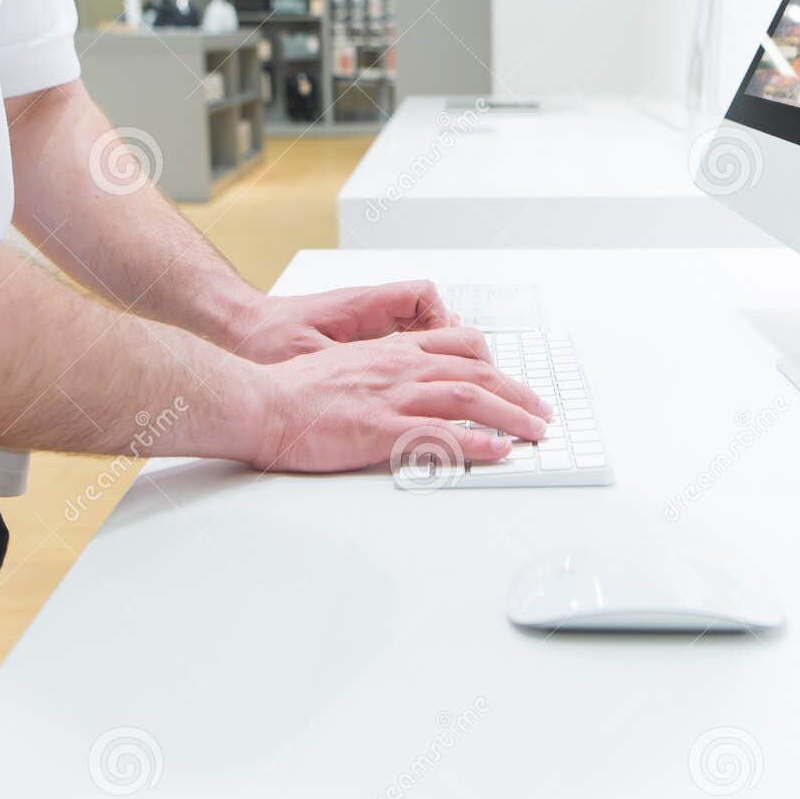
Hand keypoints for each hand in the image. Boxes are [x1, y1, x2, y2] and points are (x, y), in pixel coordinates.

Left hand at [227, 281, 458, 363]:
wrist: (237, 328)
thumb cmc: (264, 336)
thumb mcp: (308, 353)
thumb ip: (350, 363)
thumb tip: (381, 377)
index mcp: (362, 305)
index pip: (422, 295)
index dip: (441, 319)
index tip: (444, 349)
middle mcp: (369, 311)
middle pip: (431, 314)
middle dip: (452, 340)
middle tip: (463, 371)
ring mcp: (367, 328)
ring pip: (420, 333)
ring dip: (437, 354)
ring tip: (448, 382)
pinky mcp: (360, 345)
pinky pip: (402, 347)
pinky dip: (417, 363)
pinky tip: (416, 389)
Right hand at [238, 327, 552, 473]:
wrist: (259, 402)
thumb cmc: (292, 392)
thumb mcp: (346, 368)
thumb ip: (381, 375)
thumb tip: (406, 392)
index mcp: (391, 352)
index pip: (458, 348)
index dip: (494, 365)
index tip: (513, 384)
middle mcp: (399, 367)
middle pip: (475, 371)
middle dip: (516, 393)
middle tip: (540, 412)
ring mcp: (392, 397)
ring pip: (467, 397)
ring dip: (509, 414)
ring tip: (534, 431)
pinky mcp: (380, 430)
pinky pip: (439, 435)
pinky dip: (475, 442)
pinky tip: (497, 451)